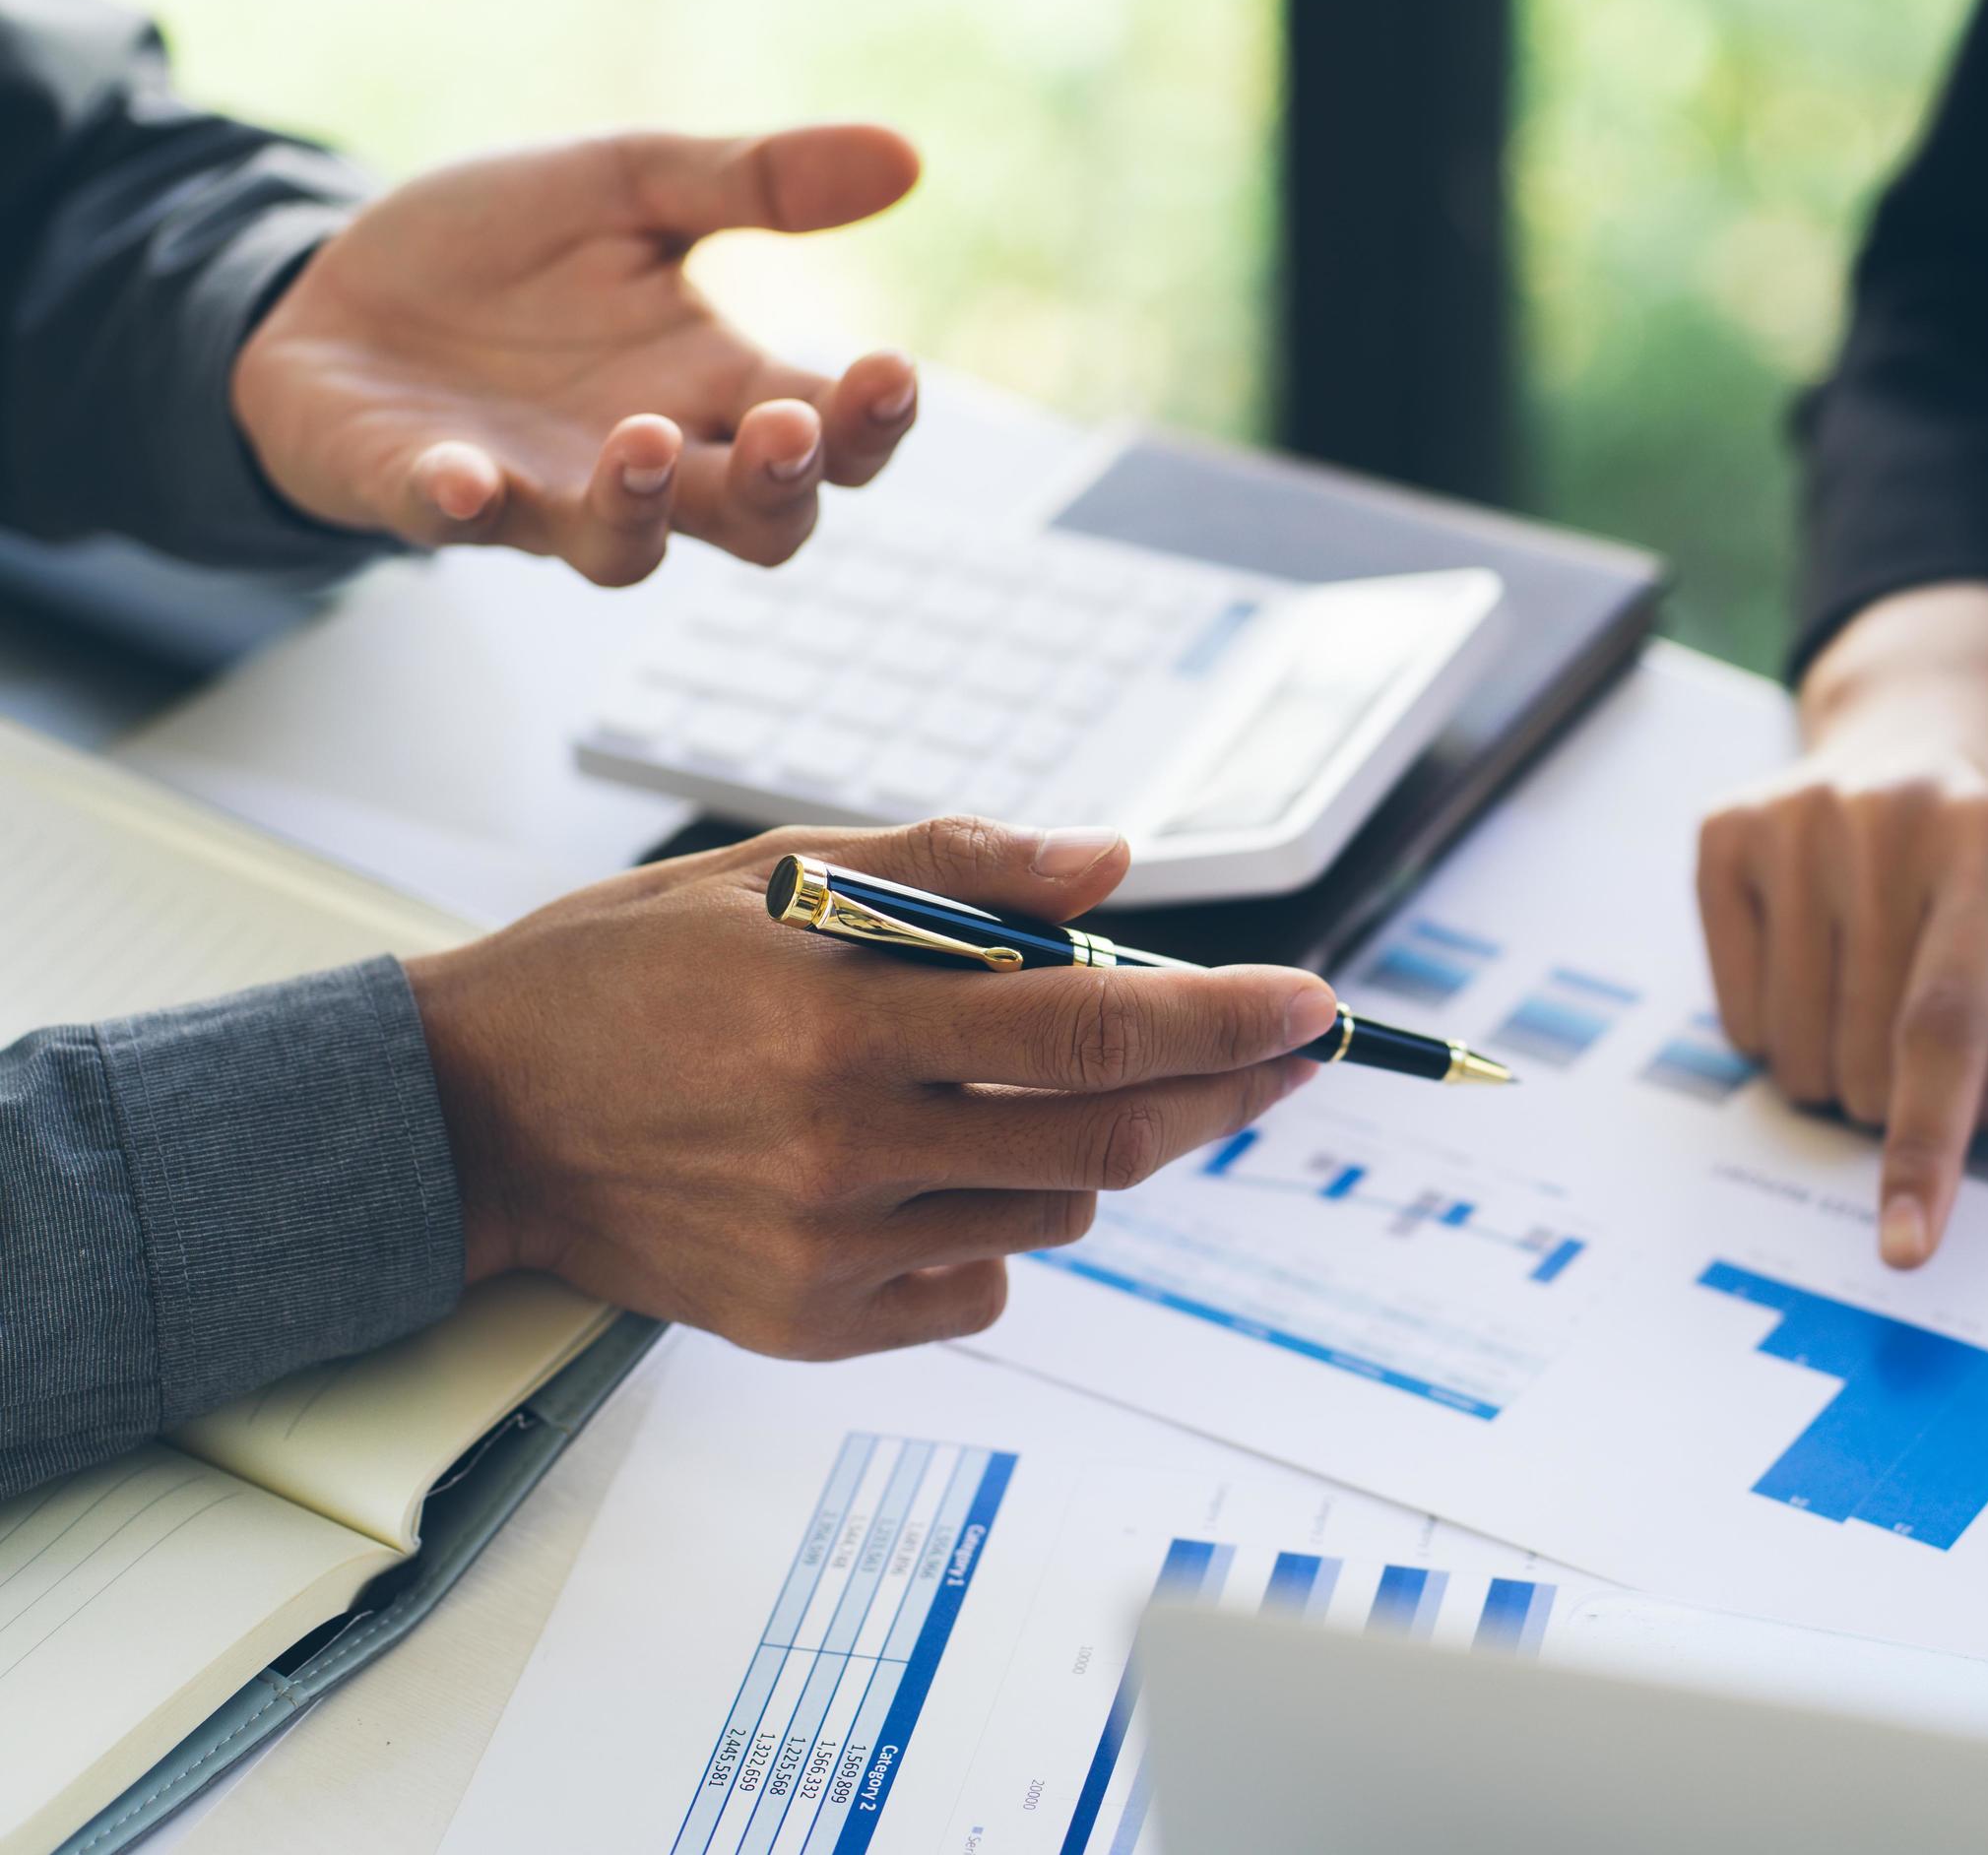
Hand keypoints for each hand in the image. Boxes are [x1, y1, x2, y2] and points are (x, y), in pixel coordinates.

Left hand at [232, 125, 925, 585]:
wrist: (338, 283)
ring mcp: (545, 493)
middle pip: (761, 523)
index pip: (831, 437)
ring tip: (645, 440)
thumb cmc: (505, 256)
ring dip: (643, 505)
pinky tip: (464, 473)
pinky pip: (457, 523)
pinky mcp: (431, 493)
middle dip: (783, 485)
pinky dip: (465, 504)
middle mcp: (652, 464)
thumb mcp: (631, 186)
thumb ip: (756, 181)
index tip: (888, 371)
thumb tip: (906, 157)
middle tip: (786, 427)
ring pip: (627, 550)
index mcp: (713, 388)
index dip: (870, 422)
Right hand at [409, 818, 1337, 1358]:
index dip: (1226, 1020)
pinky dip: (999, 1223)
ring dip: (1088, 1143)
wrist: (468, 1117)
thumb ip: (956, 866)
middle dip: (1221, 1094)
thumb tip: (1114, 869)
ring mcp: (829, 1255)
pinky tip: (931, 1165)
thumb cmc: (624, 970)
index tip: (1315, 1007)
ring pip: (1057, 1210)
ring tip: (1018, 1083)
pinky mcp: (809, 1326)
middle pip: (1108, 1140)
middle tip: (1276, 1053)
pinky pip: (983, 1283)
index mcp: (841, 1022)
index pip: (1093, 1029)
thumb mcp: (774, 870)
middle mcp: (843, 1152)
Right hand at [1697, 586, 1987, 1269]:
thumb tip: (1969, 1116)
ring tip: (1883, 978)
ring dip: (1840, 1063)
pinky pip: (1733, 1018)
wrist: (1945, 720)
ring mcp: (1794, 816)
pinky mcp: (1725, 830)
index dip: (1927, 1144)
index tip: (1905, 1245)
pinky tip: (1825, 954)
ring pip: (1789, 1053)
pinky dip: (1781, 1026)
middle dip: (1904, 1090)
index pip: (1947, 1023)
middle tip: (1936, 1015)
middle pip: (1864, 1062)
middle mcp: (1888, 816)